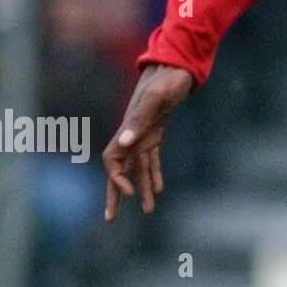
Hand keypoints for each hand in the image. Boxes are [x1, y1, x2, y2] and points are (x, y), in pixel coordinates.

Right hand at [102, 63, 193, 220]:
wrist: (176, 66)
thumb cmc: (166, 80)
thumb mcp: (155, 98)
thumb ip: (138, 120)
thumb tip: (124, 143)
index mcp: (128, 129)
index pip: (112, 162)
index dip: (117, 180)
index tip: (130, 194)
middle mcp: (132, 134)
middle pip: (120, 171)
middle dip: (116, 195)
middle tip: (110, 219)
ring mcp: (143, 134)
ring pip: (139, 168)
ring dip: (142, 189)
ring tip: (148, 211)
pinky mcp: (156, 132)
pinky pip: (152, 158)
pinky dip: (154, 173)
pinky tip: (159, 189)